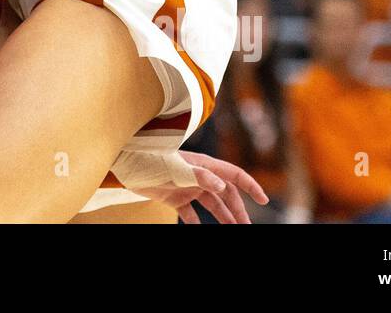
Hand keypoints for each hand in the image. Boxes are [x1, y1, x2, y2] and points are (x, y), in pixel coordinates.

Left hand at [134, 151, 269, 224]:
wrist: (126, 164)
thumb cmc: (152, 160)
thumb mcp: (176, 167)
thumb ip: (200, 176)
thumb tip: (222, 187)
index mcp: (204, 165)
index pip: (233, 175)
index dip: (250, 186)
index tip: (264, 200)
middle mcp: (199, 176)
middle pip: (226, 194)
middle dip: (238, 211)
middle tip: (246, 228)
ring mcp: (187, 187)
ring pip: (211, 205)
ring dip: (223, 218)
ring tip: (233, 232)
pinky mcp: (174, 197)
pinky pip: (190, 213)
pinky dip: (197, 223)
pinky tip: (200, 230)